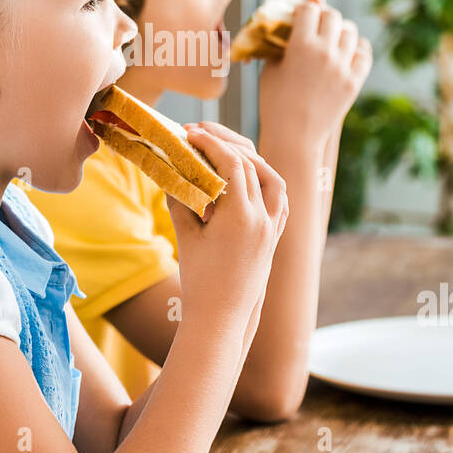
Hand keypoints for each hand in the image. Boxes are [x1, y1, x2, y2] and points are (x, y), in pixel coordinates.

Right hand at [165, 123, 288, 338]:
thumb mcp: (186, 237)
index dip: (211, 143)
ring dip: (251, 161)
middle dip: (226, 146)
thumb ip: (181, 200)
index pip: (232, 164)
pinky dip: (266, 183)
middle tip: (202, 136)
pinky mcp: (274, 238)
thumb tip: (173, 173)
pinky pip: (280, 201)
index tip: (191, 133)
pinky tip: (250, 179)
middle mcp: (264, 219)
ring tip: (227, 152)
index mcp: (242, 216)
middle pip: (251, 166)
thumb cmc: (200, 282)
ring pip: (273, 180)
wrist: (221, 319)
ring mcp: (273, 229)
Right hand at [258, 0, 371, 151]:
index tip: (300, 15)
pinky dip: (358, 48)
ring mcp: (343, 67)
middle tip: (317, 24)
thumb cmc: (275, 103)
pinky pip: (364, 54)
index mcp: (301, 45)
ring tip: (333, 37)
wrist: (294, 137)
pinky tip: (350, 50)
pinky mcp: (355, 82)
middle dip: (323, 15)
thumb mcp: (271, 68)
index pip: (309, 9)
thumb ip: (282, 42)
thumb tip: (294, 22)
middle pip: (332, 15)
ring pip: (350, 31)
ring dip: (340, 30)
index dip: (303, 8)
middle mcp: (325, 51)